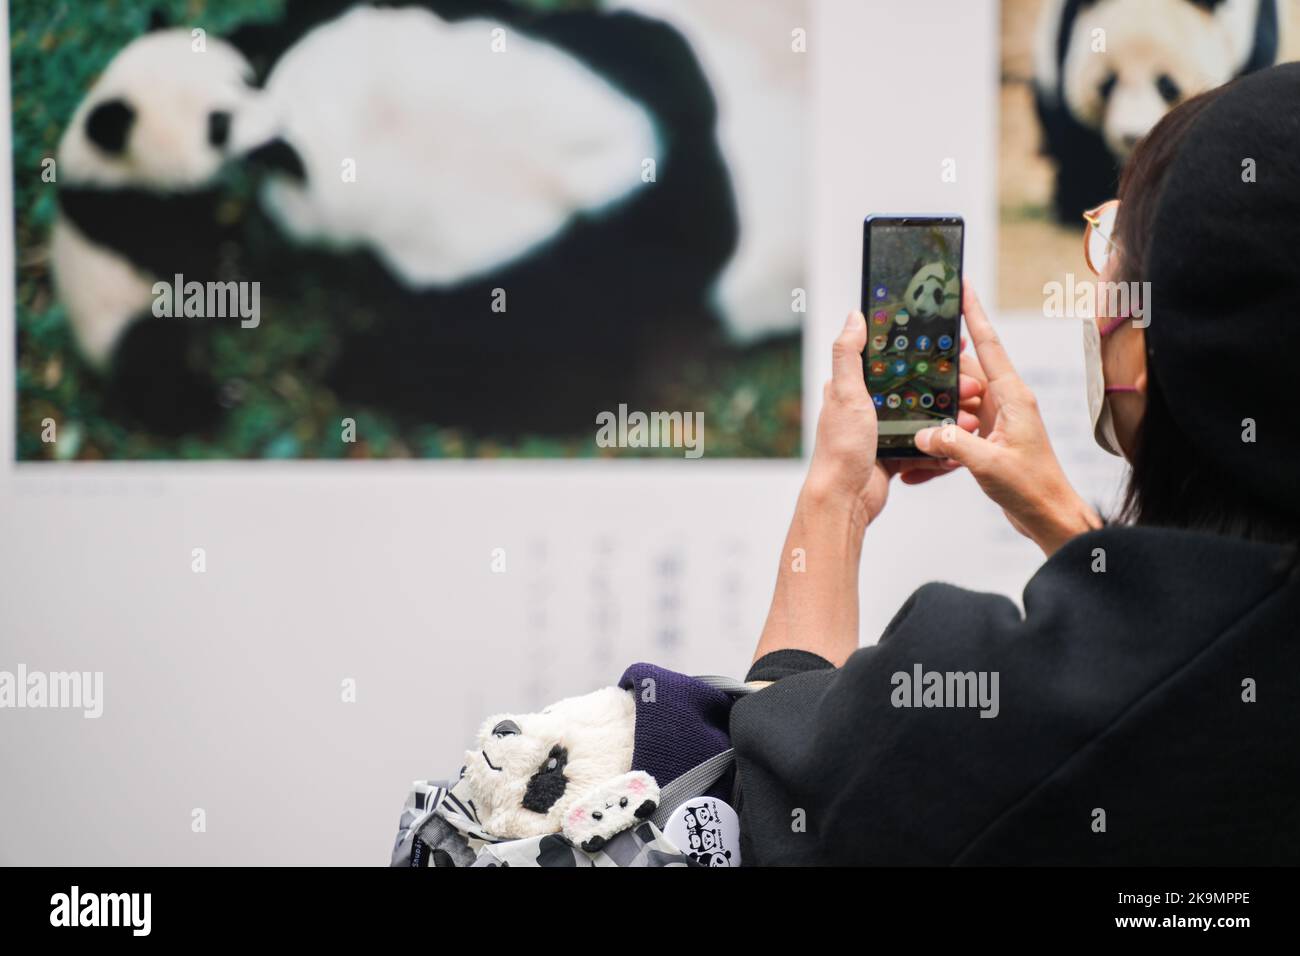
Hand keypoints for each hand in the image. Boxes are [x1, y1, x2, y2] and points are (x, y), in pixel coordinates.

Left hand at [805, 310, 981, 529]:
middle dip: (947, 387)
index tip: (952, 347)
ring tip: (971, 418)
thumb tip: (854, 317)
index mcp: (855, 388)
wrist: (845, 499)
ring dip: (949, 417)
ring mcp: (882, 432)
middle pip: (916, 388)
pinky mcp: (893, 455)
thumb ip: (848, 355)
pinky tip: (960, 444)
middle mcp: (867, 408)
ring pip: (924, 417)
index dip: (922, 352)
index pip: (893, 360)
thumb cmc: (840, 448)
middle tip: (972, 387)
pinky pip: (925, 445)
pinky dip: (942, 446)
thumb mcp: (845, 394)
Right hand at [914, 282, 1100, 555]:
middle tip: (909, 365)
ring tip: (911, 419)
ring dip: (935, 414)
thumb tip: (923, 432)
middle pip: (964, 375)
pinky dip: (940, 442)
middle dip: (937, 372)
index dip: (973, 314)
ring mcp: (998, 422)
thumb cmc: (1032, 488)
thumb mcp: (989, 464)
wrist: (1050, 517)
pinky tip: (921, 460)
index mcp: (1012, 397)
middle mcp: (1006, 403)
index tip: (962, 286)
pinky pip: (957, 431)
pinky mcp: (990, 440)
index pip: (989, 346)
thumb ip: (952, 444)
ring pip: (955, 404)